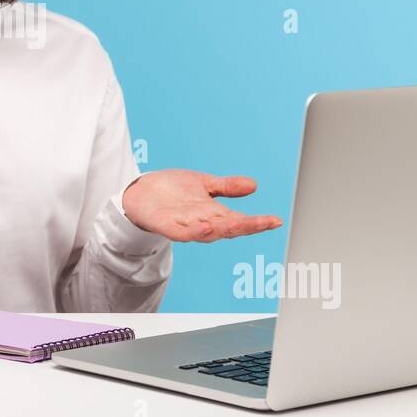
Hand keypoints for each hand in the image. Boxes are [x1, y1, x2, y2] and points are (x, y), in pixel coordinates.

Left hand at [121, 170, 282, 241]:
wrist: (140, 191)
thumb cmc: (173, 190)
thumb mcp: (204, 184)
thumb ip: (227, 187)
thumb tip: (253, 185)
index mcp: (214, 214)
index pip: (240, 220)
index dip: (258, 222)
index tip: (276, 220)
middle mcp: (203, 222)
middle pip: (228, 228)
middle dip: (247, 226)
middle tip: (265, 223)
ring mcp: (186, 225)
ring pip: (208, 232)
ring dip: (222, 230)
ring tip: (239, 225)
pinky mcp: (167, 225)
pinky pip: (182, 232)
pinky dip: (193, 232)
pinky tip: (204, 227)